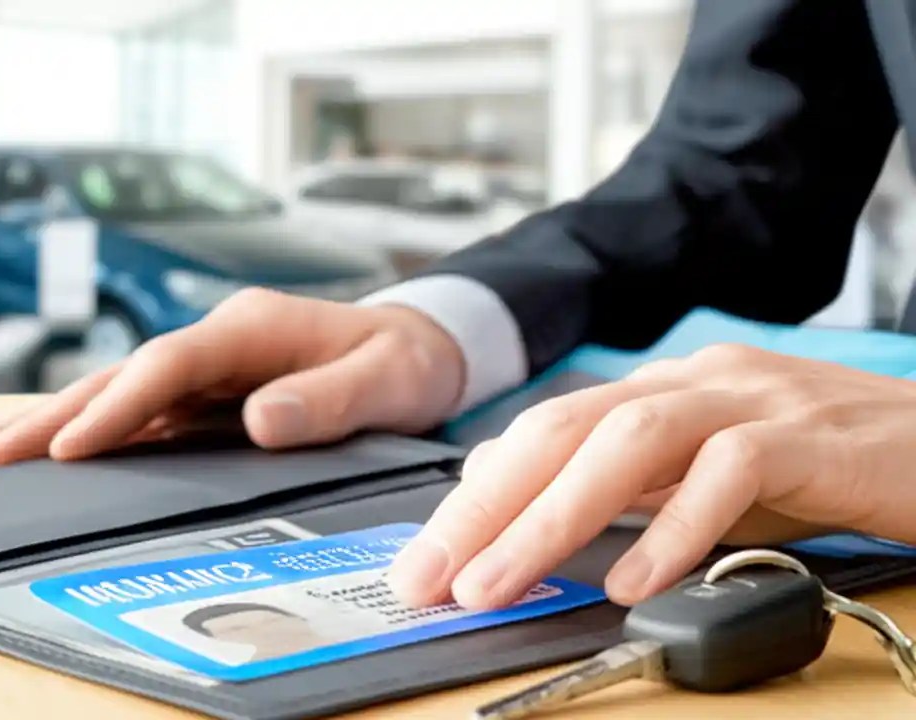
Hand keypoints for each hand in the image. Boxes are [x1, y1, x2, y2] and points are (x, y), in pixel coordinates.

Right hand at [0, 288, 465, 468]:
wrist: (419, 347)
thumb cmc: (404, 363)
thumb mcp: (387, 380)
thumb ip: (328, 399)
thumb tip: (258, 419)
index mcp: (251, 328)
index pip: (170, 365)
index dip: (118, 406)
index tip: (70, 449)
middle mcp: (216, 343)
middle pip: (119, 378)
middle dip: (49, 419)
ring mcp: (206, 368)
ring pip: (114, 395)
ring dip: (48, 427)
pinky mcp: (205, 395)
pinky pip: (137, 415)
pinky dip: (87, 437)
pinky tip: (45, 458)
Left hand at [386, 344, 915, 609]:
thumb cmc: (828, 464)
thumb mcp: (706, 475)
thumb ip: (627, 484)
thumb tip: (526, 502)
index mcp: (663, 387)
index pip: (544, 430)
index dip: (476, 492)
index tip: (427, 556)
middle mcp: (696, 380)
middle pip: (564, 428)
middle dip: (486, 506)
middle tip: (434, 575)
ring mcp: (754, 399)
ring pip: (628, 439)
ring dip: (551, 517)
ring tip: (500, 583)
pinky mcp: (813, 435)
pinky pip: (731, 472)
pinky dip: (673, 527)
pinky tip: (631, 582)